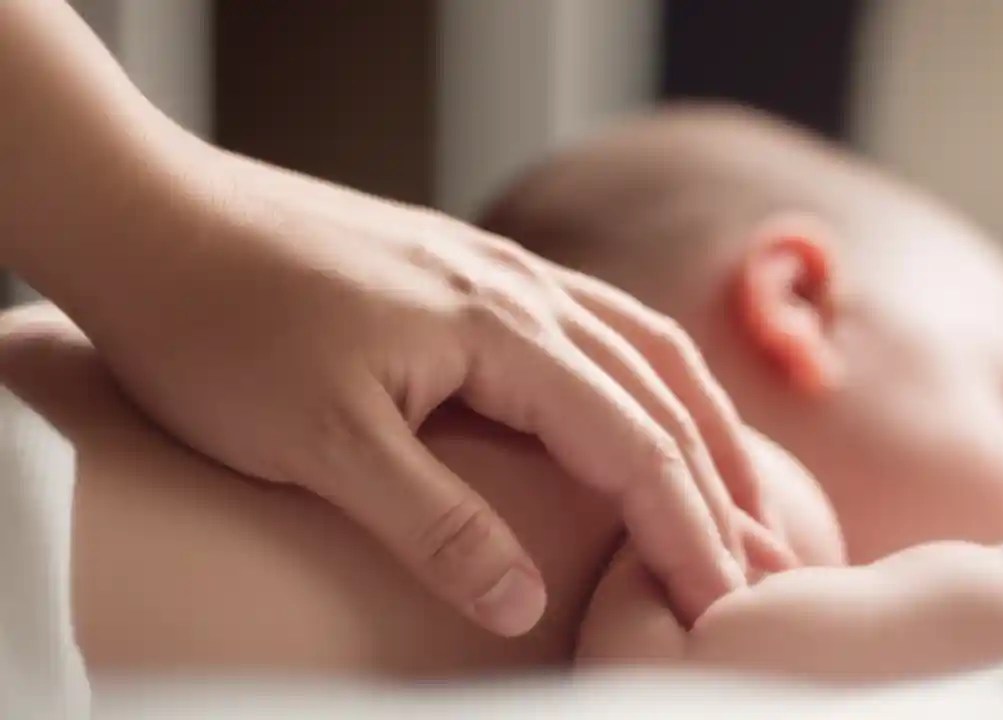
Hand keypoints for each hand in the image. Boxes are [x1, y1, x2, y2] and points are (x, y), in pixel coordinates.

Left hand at [28, 139, 762, 636]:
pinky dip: (644, 376)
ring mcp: (500, 273)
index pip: (631, 445)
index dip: (685, 530)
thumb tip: (517, 606)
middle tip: (763, 563)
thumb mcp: (319, 443)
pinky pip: (593, 322)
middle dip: (719, 486)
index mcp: (501, 332)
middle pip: (659, 395)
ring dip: (698, 423)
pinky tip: (642, 400)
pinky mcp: (470, 272)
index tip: (724, 603)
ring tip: (740, 488)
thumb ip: (432, 523)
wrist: (152, 217)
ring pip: (639, 348)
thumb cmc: (221, 327)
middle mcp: (522, 292)